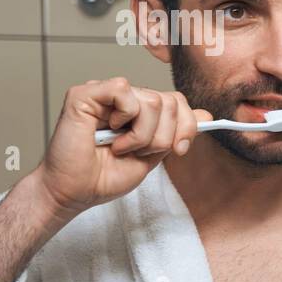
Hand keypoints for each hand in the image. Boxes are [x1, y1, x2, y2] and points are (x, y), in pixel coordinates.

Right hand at [36, 78, 211, 218]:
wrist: (74, 192)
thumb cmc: (104, 176)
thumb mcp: (153, 156)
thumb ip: (176, 134)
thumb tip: (206, 115)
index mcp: (140, 111)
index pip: (177, 102)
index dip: (186, 126)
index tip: (178, 150)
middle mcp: (123, 99)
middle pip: (170, 101)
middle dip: (162, 136)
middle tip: (136, 152)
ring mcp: (104, 94)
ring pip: (152, 100)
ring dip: (142, 134)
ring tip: (119, 146)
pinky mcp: (84, 93)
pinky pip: (123, 89)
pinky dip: (124, 118)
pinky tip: (108, 132)